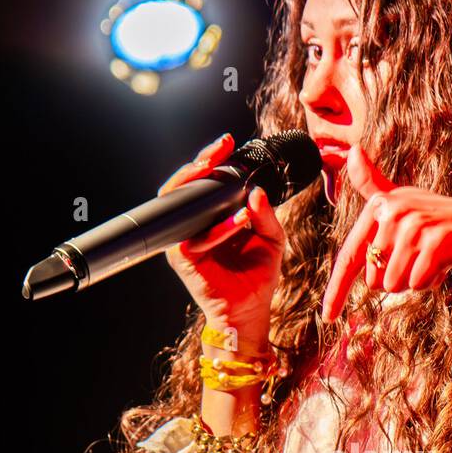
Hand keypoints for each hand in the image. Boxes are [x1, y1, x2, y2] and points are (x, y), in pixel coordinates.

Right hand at [158, 132, 284, 342]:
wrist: (250, 309)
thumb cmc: (258, 274)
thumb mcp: (272, 238)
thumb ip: (265, 213)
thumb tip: (255, 190)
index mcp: (213, 215)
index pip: (206, 181)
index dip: (213, 159)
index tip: (228, 143)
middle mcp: (195, 223)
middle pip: (186, 185)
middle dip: (200, 162)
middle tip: (219, 148)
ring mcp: (185, 239)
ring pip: (179, 203)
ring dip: (195, 183)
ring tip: (215, 169)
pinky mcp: (182, 258)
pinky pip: (196, 238)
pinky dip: (218, 229)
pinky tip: (238, 221)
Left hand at [321, 146, 451, 322]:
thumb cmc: (443, 225)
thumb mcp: (406, 204)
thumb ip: (374, 184)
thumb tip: (351, 150)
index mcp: (381, 205)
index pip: (350, 255)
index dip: (336, 290)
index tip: (328, 316)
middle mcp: (394, 210)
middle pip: (373, 279)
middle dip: (396, 280)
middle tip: (420, 262)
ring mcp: (415, 225)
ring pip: (393, 284)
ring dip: (415, 282)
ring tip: (433, 262)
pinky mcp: (435, 242)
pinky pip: (417, 284)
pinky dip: (431, 283)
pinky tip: (445, 266)